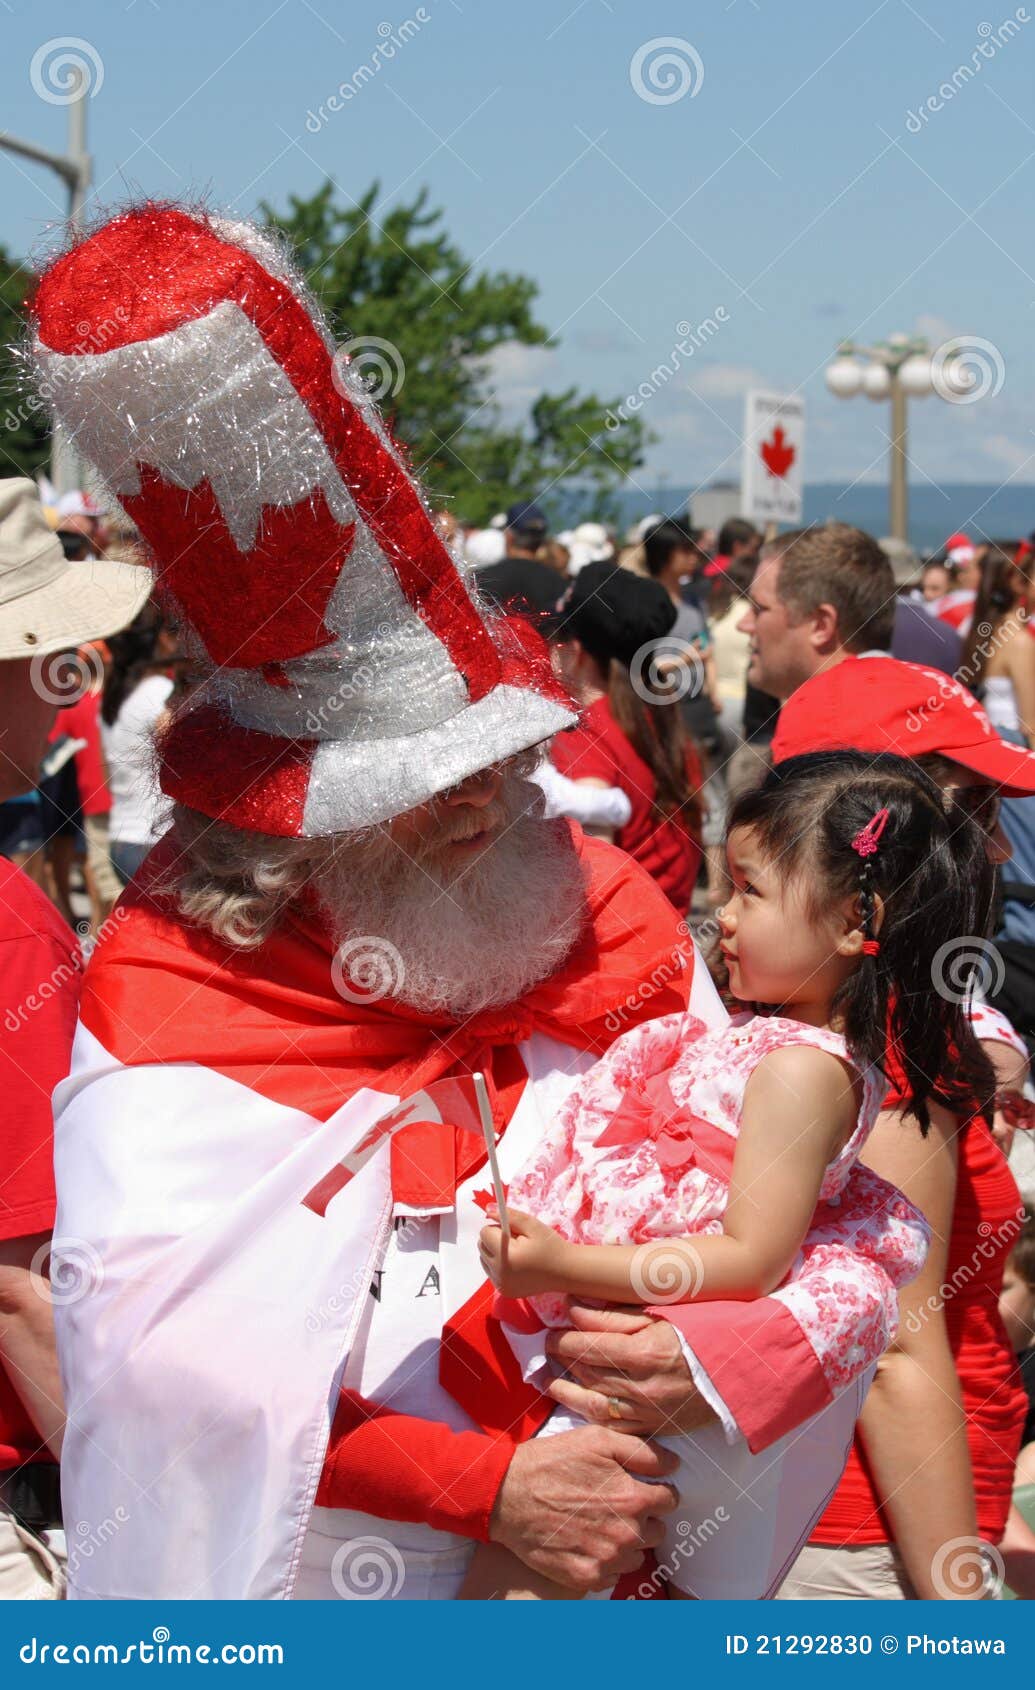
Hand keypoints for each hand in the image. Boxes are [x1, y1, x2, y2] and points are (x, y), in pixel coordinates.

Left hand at [478, 1208, 570, 1297]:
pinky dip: (499, 1265)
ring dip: (495, 1252)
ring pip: (484, 1259)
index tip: (516, 1232)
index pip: (485, 1233)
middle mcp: (500, 1274)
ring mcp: (501, 1285)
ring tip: (518, 1254)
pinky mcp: (504, 1291)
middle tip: (518, 1242)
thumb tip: (488, 1209)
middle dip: (495, 1240)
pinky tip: (517, 1265)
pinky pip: (491, 1271)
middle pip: (481, 1246)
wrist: (566, 1271)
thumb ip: (509, 1216)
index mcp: (506, 1256)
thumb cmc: (551, 1245)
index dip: (499, 1228)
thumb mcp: (532, 1225)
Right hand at [489, 1424, 678, 1592]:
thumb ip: (643, 1451)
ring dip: (625, 1542)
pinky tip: (586, 1542)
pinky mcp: (585, 1577)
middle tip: (614, 1505)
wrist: (507, 1494)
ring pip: (636, 1556)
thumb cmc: (553, 1462)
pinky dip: (604, 1561)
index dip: (656, 1491)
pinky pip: (612, 1575)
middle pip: (656, 1532)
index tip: (639, 1488)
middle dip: (642, 1518)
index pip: (670, 1501)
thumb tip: (674, 1464)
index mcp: (633, 1498)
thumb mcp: (597, 1439)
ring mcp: (606, 1559)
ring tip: (599, 1524)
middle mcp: (626, 1534)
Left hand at [545, 1303, 717, 1435]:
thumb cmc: (698, 1334)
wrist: (736, 1371)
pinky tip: (577, 1401)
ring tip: (548, 1378)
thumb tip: (572, 1308)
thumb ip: (612, 1315)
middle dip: (562, 1359)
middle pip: (586, 1373)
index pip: (587, 1345)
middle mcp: (642, 1386)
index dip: (563, 1338)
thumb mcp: (659, 1314)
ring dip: (565, 1389)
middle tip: (548, 1347)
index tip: (552, 1331)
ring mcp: (647, 1411)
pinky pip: (612, 1424)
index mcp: (643, 1352)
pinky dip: (590, 1412)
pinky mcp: (652, 1427)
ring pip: (593, 1402)